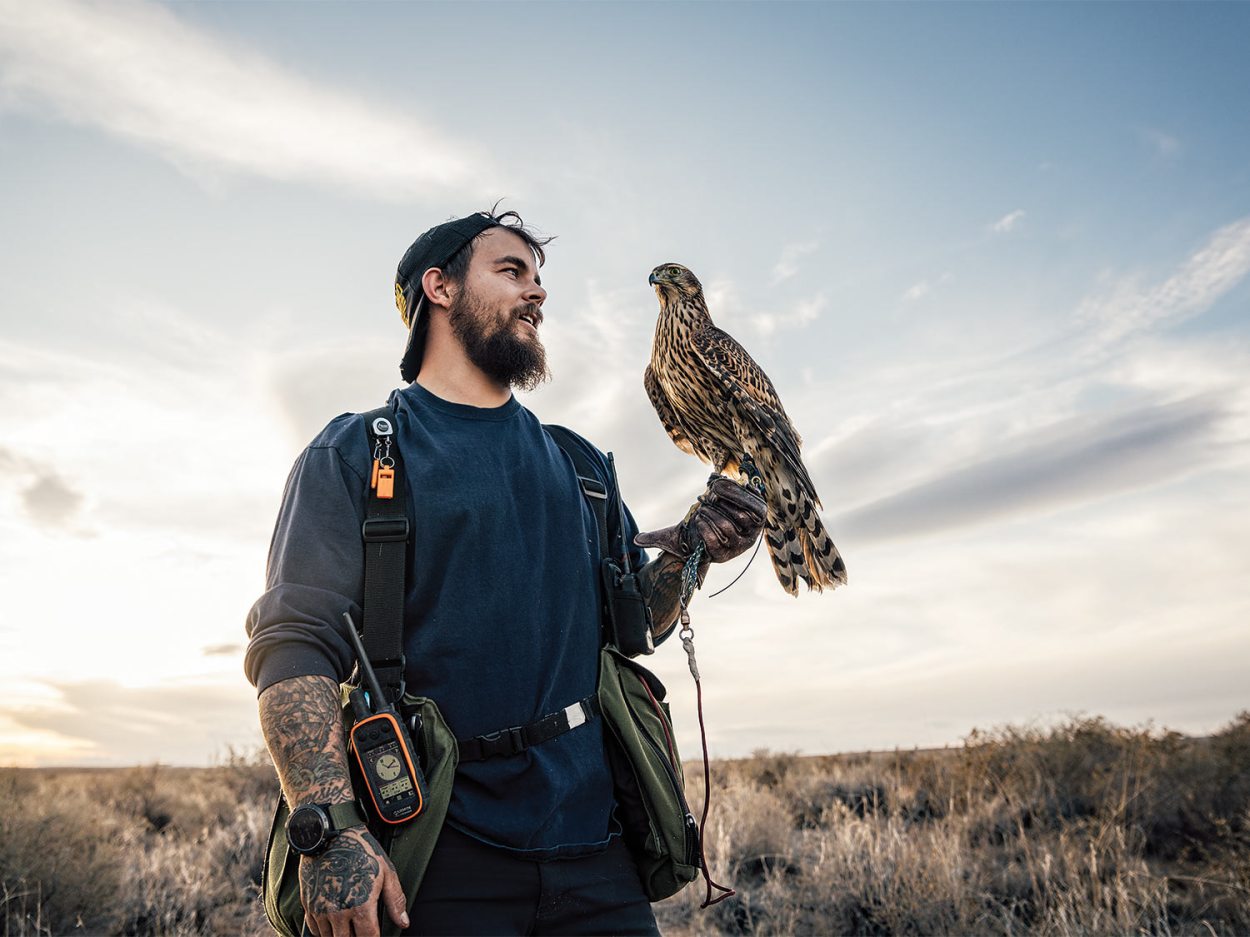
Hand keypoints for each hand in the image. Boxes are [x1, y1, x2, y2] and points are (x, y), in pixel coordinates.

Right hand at [300, 827, 408, 936]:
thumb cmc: (362, 851)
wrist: (332, 835)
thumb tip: (404, 923)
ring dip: (340, 935)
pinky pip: (315, 929)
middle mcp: (339, 912)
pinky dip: (324, 931)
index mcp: (361, 907)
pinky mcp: (308, 904)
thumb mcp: (386, 873)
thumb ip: (396, 901)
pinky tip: (333, 923)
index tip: (376, 935)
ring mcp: (321, 910)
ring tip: (349, 926)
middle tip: (362, 929)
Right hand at [635, 476, 766, 563]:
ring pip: (741, 515)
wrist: (717, 522)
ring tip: (713, 493)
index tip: (696, 516)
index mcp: (720, 553)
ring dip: (723, 500)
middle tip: (703, 502)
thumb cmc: (694, 532)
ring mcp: (753, 531)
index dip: (704, 528)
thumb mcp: (674, 536)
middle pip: (726, 526)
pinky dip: (739, 491)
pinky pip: (754, 503)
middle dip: (710, 511)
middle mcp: (740, 546)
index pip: (715, 542)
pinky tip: (725, 486)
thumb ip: (655, 539)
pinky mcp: (760, 514)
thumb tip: (637, 539)